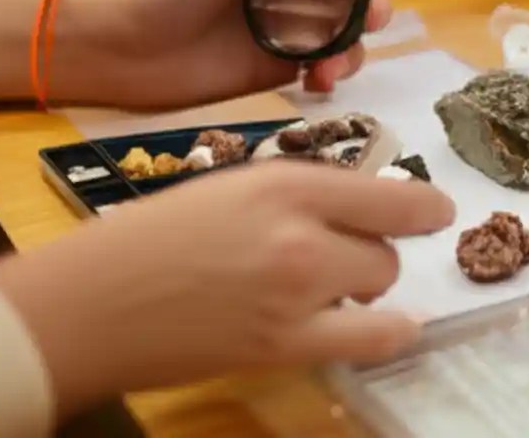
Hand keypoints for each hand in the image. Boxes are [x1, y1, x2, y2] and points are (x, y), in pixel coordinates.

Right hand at [0, 162, 454, 418]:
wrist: (91, 303)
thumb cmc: (155, 236)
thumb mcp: (234, 186)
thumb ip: (303, 193)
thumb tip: (369, 207)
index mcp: (286, 183)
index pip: (391, 196)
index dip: (425, 207)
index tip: (437, 211)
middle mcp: (301, 234)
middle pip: (385, 245)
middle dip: (370, 248)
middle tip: (335, 255)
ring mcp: (297, 294)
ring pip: (379, 284)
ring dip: (367, 286)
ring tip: (328, 287)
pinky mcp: (284, 346)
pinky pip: (371, 339)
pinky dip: (391, 331)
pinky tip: (397, 325)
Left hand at [90, 0, 391, 108]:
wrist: (127, 50)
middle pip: (350, 7)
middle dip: (368, 18)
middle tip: (365, 28)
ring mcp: (284, 37)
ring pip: (342, 44)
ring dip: (349, 56)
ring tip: (326, 71)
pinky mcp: (275, 74)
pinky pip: (319, 75)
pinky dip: (329, 80)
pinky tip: (316, 83)